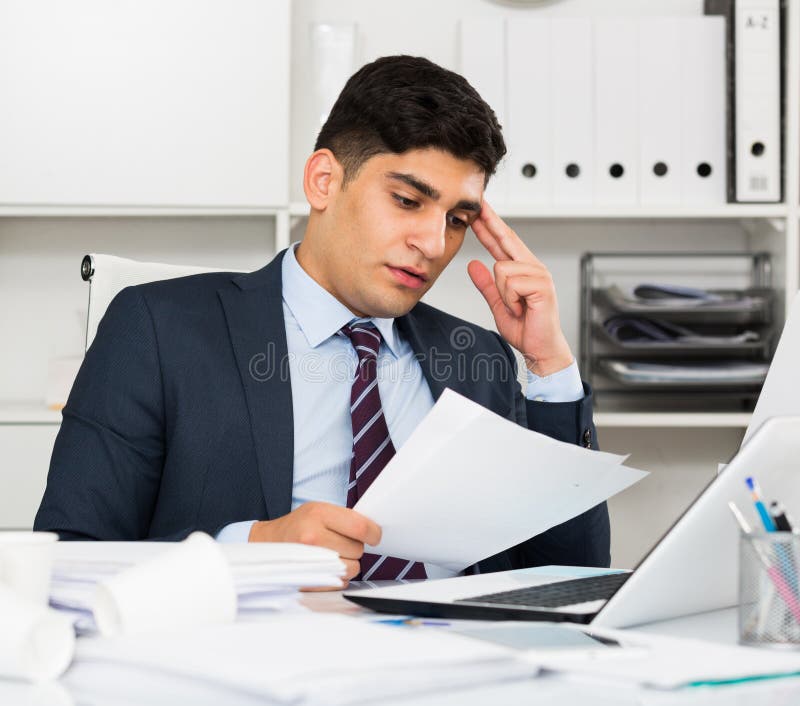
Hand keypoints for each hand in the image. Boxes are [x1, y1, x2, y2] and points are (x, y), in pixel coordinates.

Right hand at [249, 502, 380, 589]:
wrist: (266, 542)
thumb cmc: (298, 525)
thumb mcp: (318, 509)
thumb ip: (344, 518)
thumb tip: (373, 531)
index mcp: (319, 514)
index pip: (360, 527)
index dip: (374, 533)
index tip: (374, 536)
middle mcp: (313, 536)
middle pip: (358, 550)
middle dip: (355, 548)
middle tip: (341, 542)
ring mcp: (309, 560)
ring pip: (352, 568)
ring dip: (348, 563)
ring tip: (333, 554)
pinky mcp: (308, 579)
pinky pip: (340, 582)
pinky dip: (338, 577)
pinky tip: (326, 566)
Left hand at [467, 201, 573, 376]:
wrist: (539, 349)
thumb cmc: (525, 328)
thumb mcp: (498, 304)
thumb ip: (486, 284)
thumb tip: (473, 265)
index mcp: (523, 270)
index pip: (503, 243)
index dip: (489, 226)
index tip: (479, 211)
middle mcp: (533, 268)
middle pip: (507, 239)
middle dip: (491, 223)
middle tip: (479, 205)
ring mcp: (539, 275)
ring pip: (502, 268)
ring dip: (503, 294)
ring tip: (516, 307)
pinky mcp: (542, 286)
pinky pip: (511, 283)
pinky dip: (510, 300)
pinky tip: (521, 309)